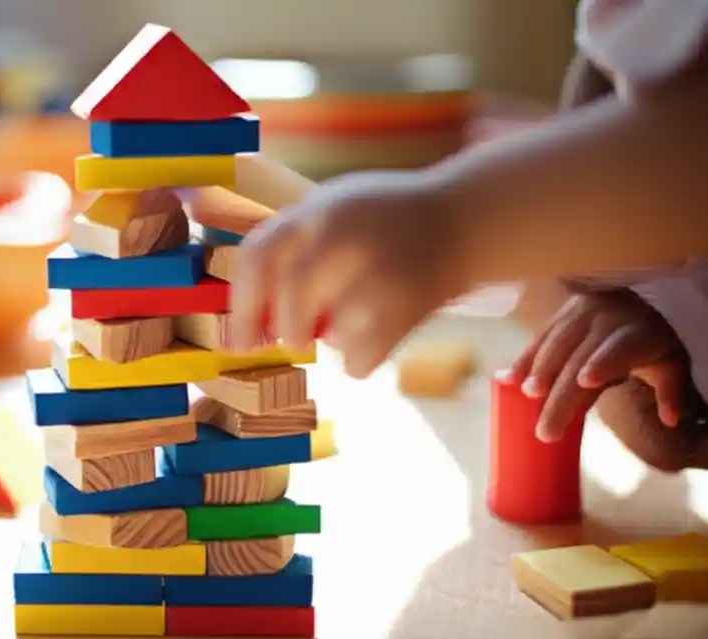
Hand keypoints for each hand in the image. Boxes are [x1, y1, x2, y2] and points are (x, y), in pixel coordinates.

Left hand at [231, 170, 465, 377]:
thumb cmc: (383, 224)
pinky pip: (358, 359)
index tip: (242, 341)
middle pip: (290, 302)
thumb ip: (290, 250)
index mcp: (314, 210)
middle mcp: (342, 235)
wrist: (465, 220)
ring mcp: (376, 269)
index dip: (243, 307)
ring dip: (336, 339)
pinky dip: (362, 359)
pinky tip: (383, 330)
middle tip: (297, 339)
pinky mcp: (406, 304)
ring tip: (360, 314)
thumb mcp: (332, 210)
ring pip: (328, 335)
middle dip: (288, 331)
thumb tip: (249, 321)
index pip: (257, 259)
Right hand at [507, 291, 685, 441]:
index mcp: (636, 333)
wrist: (637, 297)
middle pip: (579, 359)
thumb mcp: (671, 363)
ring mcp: (580, 313)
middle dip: (561, 395)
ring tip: (526, 395)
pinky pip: (540, 336)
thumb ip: (670, 391)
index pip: (619, 349)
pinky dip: (524, 358)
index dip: (603, 363)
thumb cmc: (652, 340)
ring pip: (555, 345)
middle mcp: (606, 319)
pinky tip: (508, 378)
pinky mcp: (561, 313)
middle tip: (546, 430)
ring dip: (538, 371)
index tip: (586, 382)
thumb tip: (670, 420)